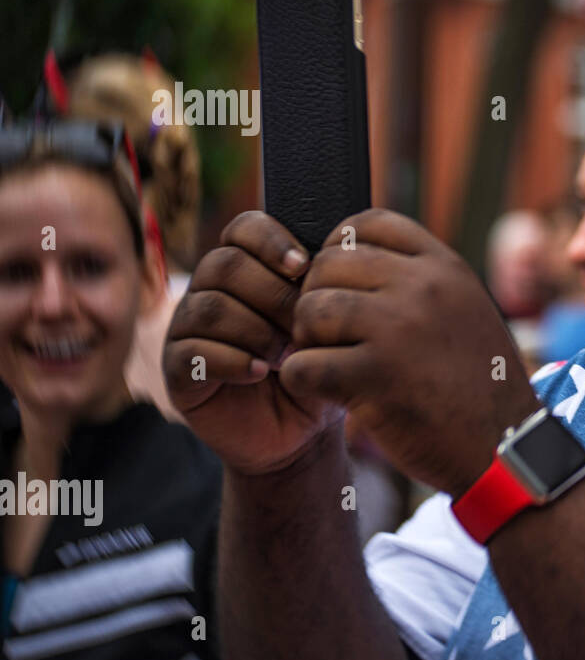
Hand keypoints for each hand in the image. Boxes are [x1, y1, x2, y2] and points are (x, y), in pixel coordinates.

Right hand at [164, 212, 339, 473]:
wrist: (303, 430)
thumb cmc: (318, 367)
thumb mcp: (328, 325)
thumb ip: (322, 290)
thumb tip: (330, 257)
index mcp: (247, 268)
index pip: (243, 228)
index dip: (271, 241)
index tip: (305, 267)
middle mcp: (210, 290)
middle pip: (224, 265)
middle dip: (271, 295)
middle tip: (302, 328)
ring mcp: (188, 328)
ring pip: (209, 307)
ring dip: (255, 330)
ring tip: (286, 356)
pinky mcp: (178, 369)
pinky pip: (192, 351)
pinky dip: (232, 360)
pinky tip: (260, 373)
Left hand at [278, 209, 540, 496]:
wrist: (505, 448)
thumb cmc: (479, 385)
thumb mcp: (467, 311)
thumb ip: (422, 282)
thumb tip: (356, 255)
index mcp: (445, 267)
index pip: (368, 224)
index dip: (340, 249)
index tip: (342, 285)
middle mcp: (423, 287)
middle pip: (327, 265)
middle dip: (317, 300)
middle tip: (330, 336)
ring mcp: (399, 329)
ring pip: (310, 310)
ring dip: (308, 340)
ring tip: (330, 362)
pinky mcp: (376, 378)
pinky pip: (304, 365)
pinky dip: (304, 381)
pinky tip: (328, 393)